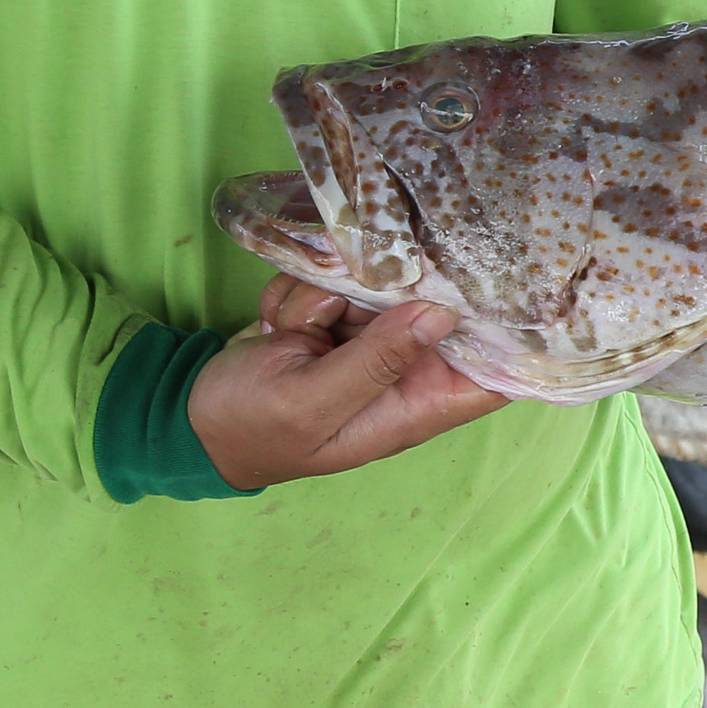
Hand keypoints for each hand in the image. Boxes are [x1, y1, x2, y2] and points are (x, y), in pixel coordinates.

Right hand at [188, 276, 508, 489]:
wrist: (188, 415)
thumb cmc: (254, 428)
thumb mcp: (312, 402)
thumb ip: (377, 361)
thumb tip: (441, 315)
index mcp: (416, 405)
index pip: (495, 375)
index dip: (515, 336)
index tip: (517, 283)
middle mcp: (406, 370)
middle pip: (438, 308)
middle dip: (391, 295)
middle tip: (341, 308)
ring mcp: (374, 339)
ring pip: (380, 285)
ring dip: (327, 298)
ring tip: (292, 335)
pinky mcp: (340, 315)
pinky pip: (338, 279)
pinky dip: (302, 295)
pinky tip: (278, 327)